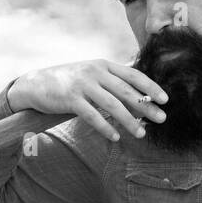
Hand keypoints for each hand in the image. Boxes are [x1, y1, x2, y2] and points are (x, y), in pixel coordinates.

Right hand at [8, 61, 167, 141]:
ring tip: (141, 134)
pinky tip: (115, 137)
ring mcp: (83, 84)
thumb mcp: (91, 76)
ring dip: (129, 121)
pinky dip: (105, 127)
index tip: (165, 99)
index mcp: (104, 65)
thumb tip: (137, 98)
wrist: (36, 84)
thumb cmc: (68, 83)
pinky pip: (92, 116)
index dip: (151, 87)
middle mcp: (95, 72)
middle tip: (161, 119)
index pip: (133, 74)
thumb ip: (111, 83)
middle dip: (146, 106)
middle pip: (127, 91)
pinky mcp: (71, 99)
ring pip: (112, 105)